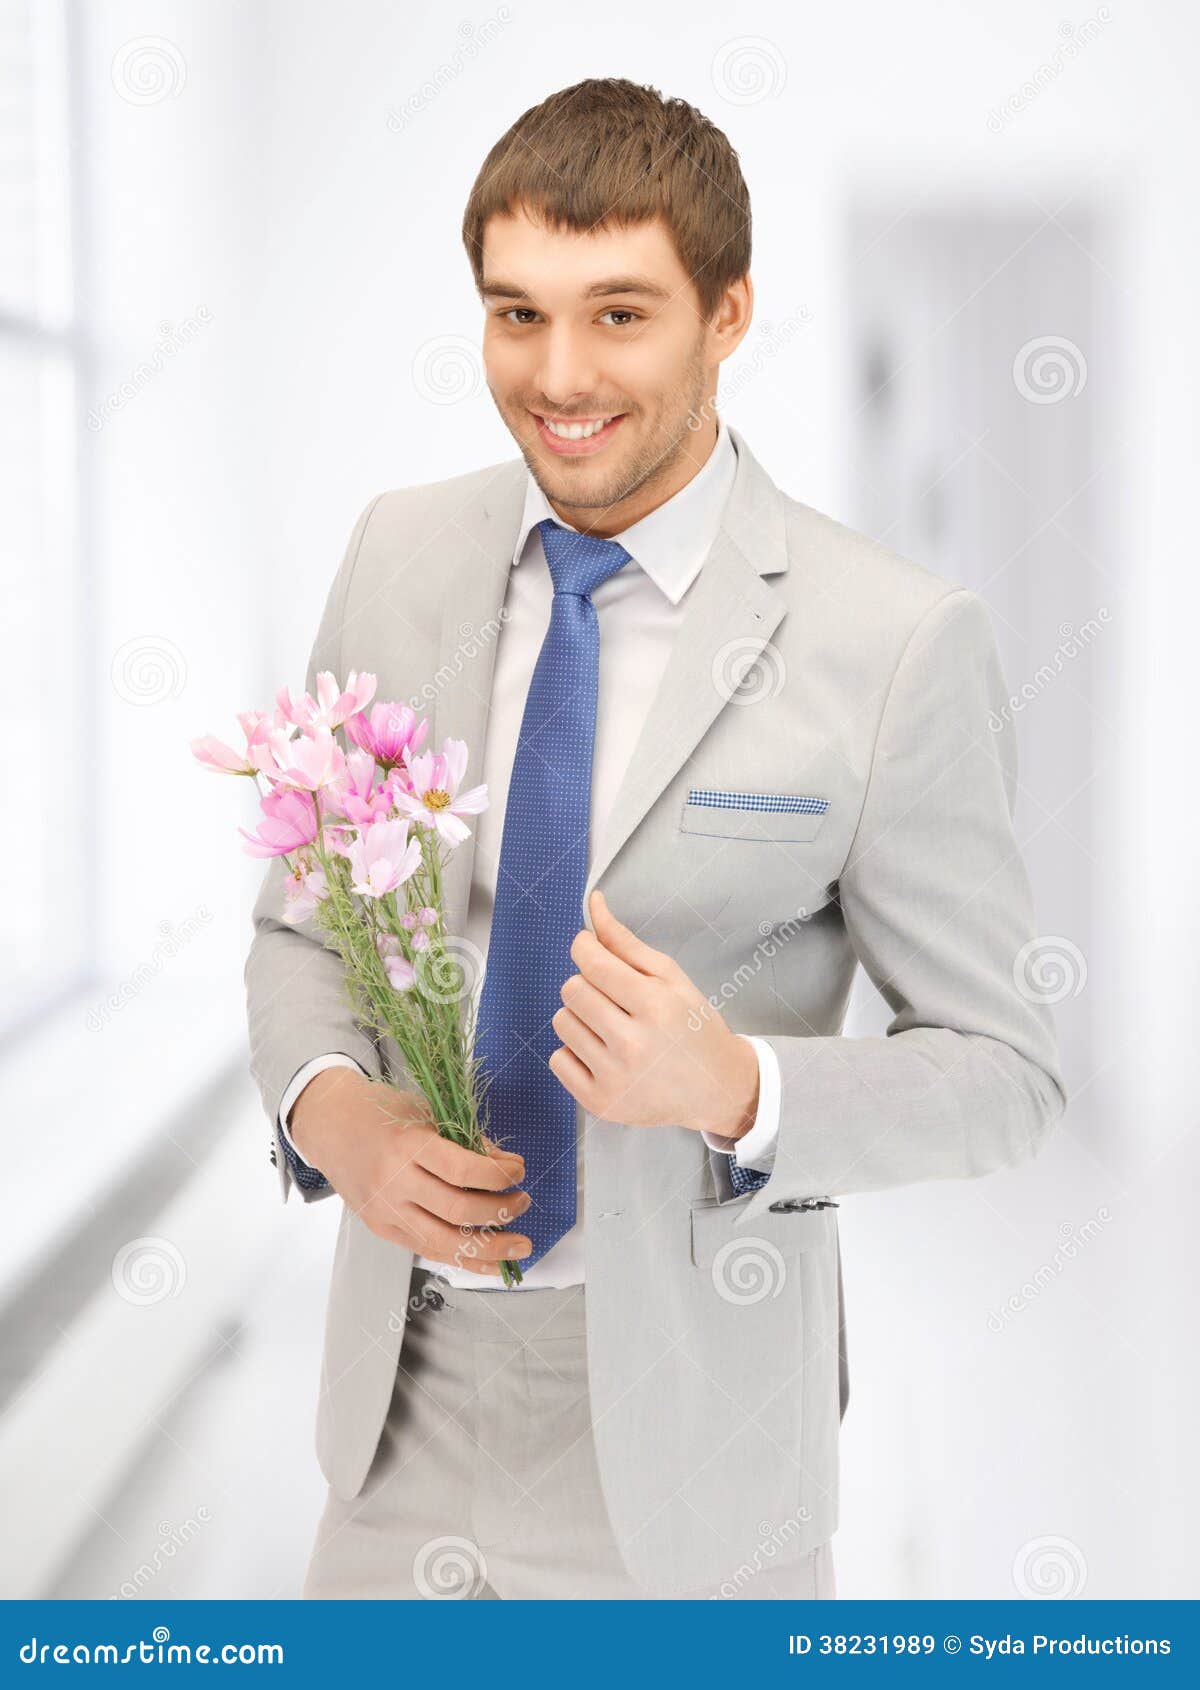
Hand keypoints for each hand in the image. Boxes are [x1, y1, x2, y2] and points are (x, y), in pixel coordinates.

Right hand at [289, 1067, 532, 1274]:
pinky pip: (426, 1250)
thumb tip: (508, 1167)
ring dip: (488, 1250)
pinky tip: (489, 1260)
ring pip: (443, 1243)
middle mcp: (394, 1182)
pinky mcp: (381, 1229)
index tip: (519, 1171)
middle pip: (457, 1212)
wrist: (331, 1126)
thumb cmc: (382, 1113)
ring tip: (519, 1246)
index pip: (462, 1171)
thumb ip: (468, 1141)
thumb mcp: (427, 1112)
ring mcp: (385, 1211)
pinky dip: (462, 1259)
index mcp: (408, 1145)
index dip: (498, 1177)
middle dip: (500, 1213)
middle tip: (524, 1203)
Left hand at [548, 889, 759, 1138]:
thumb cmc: (692, 1027)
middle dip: (585, 985)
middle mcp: (634, 1044)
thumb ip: (626, 942)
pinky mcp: (601, 1103)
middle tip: (611, 996)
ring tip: (609, 1026)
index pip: (592, 963)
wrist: (715, 1088)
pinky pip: (558, 1060)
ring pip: (561, 1023)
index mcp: (655, 1005)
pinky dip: (574, 1052)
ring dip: (578, 1017)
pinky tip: (602, 1054)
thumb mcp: (670, 978)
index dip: (584, 949)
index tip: (590, 950)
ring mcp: (616, 1077)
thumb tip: (593, 903)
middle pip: (572, 991)